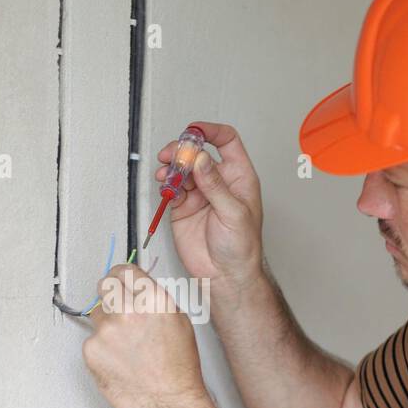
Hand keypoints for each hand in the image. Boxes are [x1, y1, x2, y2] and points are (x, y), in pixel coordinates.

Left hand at [82, 262, 208, 407]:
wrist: (168, 402)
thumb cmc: (177, 368)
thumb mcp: (178, 321)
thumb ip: (154, 299)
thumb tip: (137, 288)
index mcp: (152, 299)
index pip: (123, 271)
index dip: (120, 277)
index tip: (118, 281)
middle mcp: (128, 310)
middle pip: (104, 286)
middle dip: (110, 296)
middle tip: (118, 311)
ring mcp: (106, 330)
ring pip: (96, 314)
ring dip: (107, 325)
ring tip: (126, 346)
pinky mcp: (91, 350)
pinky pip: (91, 340)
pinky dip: (101, 349)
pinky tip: (119, 360)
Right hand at [155, 121, 263, 289]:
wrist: (225, 276)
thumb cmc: (241, 248)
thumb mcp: (233, 213)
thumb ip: (215, 185)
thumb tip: (201, 159)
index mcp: (238, 177)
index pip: (227, 141)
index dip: (211, 132)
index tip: (194, 131)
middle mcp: (218, 181)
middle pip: (198, 152)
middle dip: (183, 149)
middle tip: (172, 155)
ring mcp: (200, 193)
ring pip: (182, 168)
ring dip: (171, 166)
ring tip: (165, 173)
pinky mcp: (183, 206)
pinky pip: (172, 187)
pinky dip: (166, 184)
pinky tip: (165, 188)